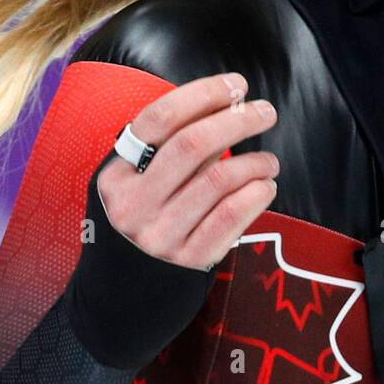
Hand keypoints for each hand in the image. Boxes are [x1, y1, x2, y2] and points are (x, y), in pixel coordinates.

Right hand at [96, 72, 279, 270]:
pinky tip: (266, 186)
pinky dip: (258, 193)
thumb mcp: (135, 183)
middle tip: (264, 111)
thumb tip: (226, 104)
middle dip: (237, 119)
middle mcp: (134, 204)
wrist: (122, 298)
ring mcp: (160, 235)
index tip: (235, 84)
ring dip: (255, 161)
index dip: (202, 94)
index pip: (159, 119)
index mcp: (116, 174)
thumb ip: (168, 147)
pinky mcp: (189, 261)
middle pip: (192, 144)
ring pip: (219, 179)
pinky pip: (232, 216)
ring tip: (268, 160)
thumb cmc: (143, 221)